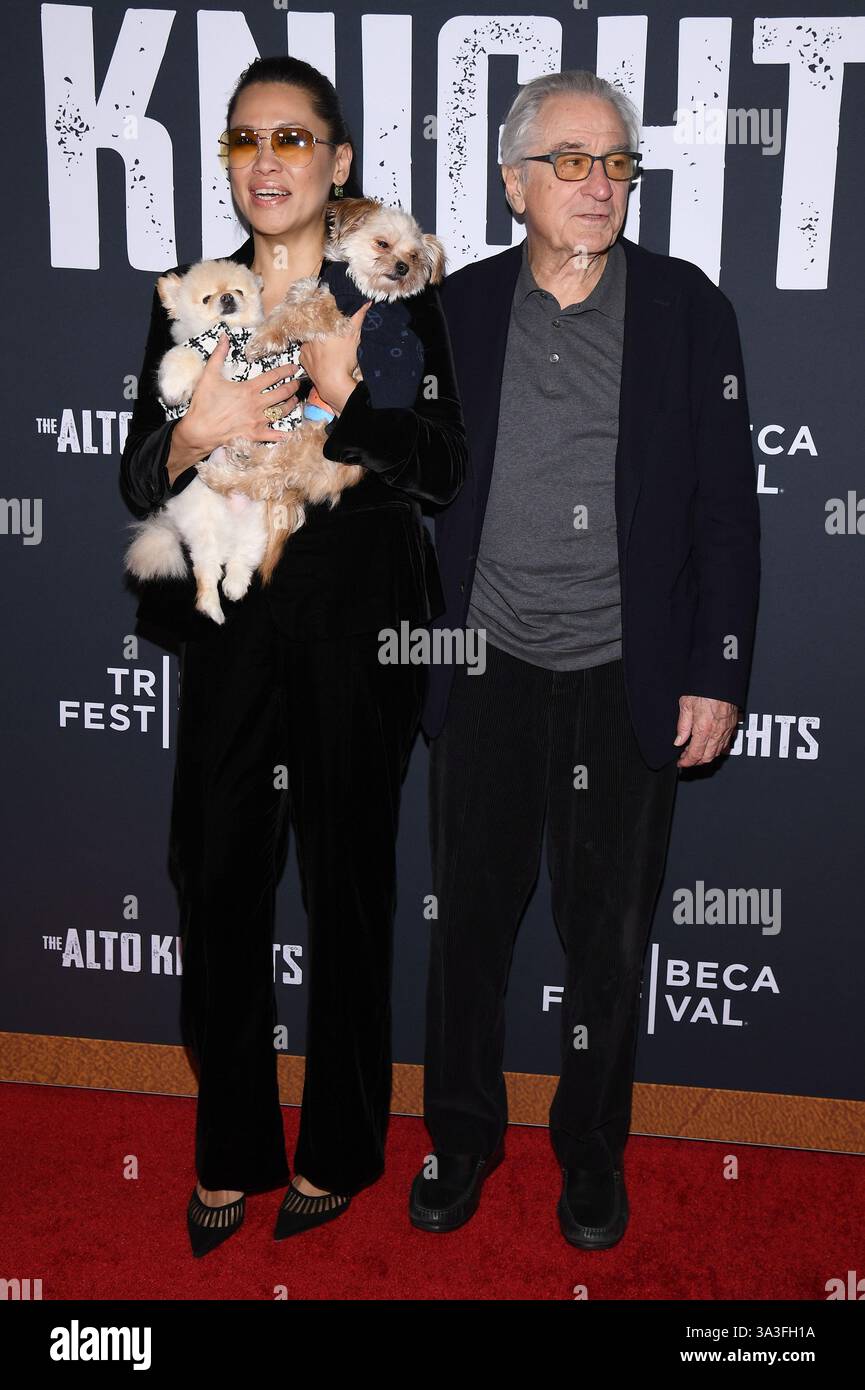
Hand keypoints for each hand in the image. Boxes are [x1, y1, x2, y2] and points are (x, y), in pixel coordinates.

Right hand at [175, 330, 302, 455]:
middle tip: (297, 383)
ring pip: (282, 412)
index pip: (273, 377)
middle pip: (282, 393)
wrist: (199, 430)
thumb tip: (224, 337)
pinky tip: (290, 432)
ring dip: (291, 405)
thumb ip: (218, 355)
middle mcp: (257, 404)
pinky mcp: (254, 435)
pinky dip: (283, 434)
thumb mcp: (209, 375)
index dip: (286, 371)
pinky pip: (273, 435)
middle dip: (293, 387)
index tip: (294, 367)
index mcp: (248, 389)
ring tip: (294, 400)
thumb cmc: (204, 404)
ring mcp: (257, 421)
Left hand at [298, 302, 371, 413]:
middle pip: (315, 326)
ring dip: (317, 341)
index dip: (326, 315)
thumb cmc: (342, 360)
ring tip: (328, 349)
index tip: (332, 318)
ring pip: (310, 339)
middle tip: (333, 336)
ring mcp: (304, 347)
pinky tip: (322, 357)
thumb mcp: (352, 336)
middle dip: (322, 329)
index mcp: (319, 325)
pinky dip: (312, 353)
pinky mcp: (302, 358)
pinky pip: (306, 351)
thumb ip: (357, 317)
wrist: (333, 384)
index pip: (320, 314)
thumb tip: (365, 303)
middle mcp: (308, 334)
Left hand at [674, 695, 738, 767]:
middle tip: (686, 759)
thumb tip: (679, 741)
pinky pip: (725, 743)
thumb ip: (683, 726)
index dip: (686, 762)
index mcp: (703, 729)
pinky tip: (709, 744)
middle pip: (707, 757)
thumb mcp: (686, 705)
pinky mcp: (732, 725)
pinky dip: (717, 749)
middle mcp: (717, 732)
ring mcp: (726, 729)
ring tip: (695, 751)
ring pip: (717, 752)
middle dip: (695, 761)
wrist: (721, 678)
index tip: (680, 763)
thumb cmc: (703, 688)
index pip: (695, 754)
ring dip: (706, 756)